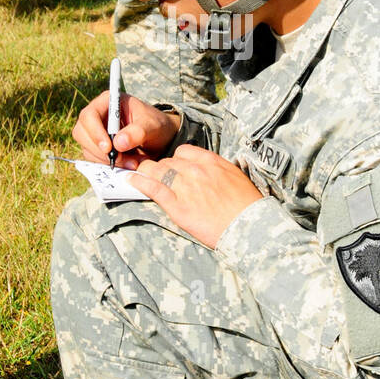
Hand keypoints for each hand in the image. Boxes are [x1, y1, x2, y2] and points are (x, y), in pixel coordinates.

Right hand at [72, 91, 180, 166]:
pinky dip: (110, 166)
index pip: (89, 115)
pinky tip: (129, 164)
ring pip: (87, 149)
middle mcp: (97, 116)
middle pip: (81, 133)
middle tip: (119, 160)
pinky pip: (94, 160)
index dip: (95, 132)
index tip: (108, 148)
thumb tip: (118, 143)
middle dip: (98, 150)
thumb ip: (138, 132)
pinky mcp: (98, 148)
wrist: (161, 139)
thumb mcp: (152, 126)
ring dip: (107, 160)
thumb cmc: (156, 125)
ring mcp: (95, 133)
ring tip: (132, 162)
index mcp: (108, 102)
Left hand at [129, 146, 263, 247]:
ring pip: (156, 171)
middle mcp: (195, 170)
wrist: (249, 227)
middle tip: (157, 177)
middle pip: (168, 161)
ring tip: (136, 174)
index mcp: (211, 161)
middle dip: (160, 168)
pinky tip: (130, 180)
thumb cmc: (247, 206)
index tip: (174, 166)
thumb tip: (212, 172)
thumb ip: (219, 170)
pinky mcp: (177, 205)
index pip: (183, 151)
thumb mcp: (237, 178)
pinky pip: (153, 188)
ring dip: (145, 172)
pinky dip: (139, 182)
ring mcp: (185, 187)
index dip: (176, 159)